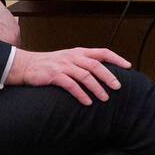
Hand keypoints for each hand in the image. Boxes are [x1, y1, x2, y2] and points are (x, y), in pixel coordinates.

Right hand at [7, 47, 130, 104]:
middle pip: (96, 65)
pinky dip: (81, 94)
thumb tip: (103, 73)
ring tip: (104, 99)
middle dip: (109, 76)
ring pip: (85, 76)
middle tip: (118, 87)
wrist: (26, 66)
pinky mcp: (54, 76)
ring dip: (97, 88)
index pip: (102, 52)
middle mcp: (73, 57)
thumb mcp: (68, 59)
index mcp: (79, 52)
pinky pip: (71, 85)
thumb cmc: (49, 65)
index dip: (116, 58)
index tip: (128, 66)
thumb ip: (83, 63)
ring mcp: (63, 66)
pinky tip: (87, 102)